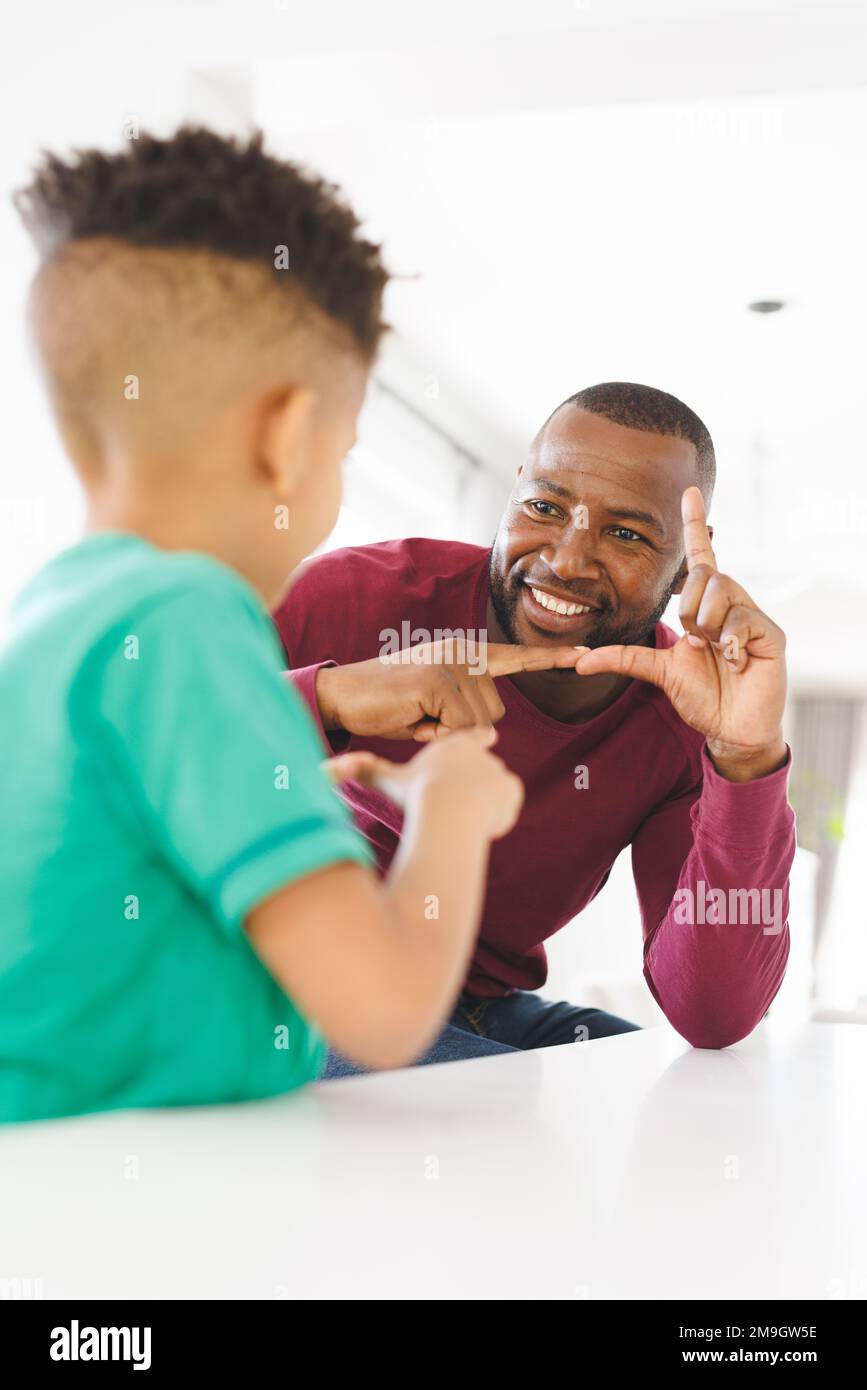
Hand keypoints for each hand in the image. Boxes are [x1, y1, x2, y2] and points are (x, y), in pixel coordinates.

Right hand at [315, 640, 586, 741]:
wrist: (342, 695)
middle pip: (494, 714)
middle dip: (462, 730)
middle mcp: (462, 653)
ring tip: (415, 715)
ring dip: (446, 734)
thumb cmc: (386, 706)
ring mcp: (451, 664)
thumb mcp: (433, 708)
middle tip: (424, 717)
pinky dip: (434, 735)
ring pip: (478, 724)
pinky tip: (411, 717)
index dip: (549, 659)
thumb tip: (490, 734)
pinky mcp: (437, 681)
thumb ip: (465, 713)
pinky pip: (457, 728)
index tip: (584, 654)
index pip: (513, 657)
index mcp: (463, 654)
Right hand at [324, 726, 523, 838]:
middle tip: (453, 806)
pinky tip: (479, 824)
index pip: (472, 735)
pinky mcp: (512, 789)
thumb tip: (327, 767)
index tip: (477, 749)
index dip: (474, 742)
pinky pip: (508, 805)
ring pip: (495, 788)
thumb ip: (365, 770)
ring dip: (485, 802)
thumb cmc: (416, 792)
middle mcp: (483, 750)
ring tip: (463, 819)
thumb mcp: (388, 780)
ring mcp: (500, 768)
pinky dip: (498, 816)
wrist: (448, 808)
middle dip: (473, 785)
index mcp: (456, 742)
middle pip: (483, 768)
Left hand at [575, 487, 787, 780]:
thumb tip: (577, 660)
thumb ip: (622, 658)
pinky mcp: (771, 633)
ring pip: (720, 592)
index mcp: (705, 605)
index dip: (694, 524)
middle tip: (697, 642)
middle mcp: (730, 602)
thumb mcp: (657, 671)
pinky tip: (735, 659)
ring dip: (706, 626)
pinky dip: (729, 641)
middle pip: (704, 575)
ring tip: (716, 650)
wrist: (731, 728)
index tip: (688, 491)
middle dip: (689, 611)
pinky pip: (741, 619)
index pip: (699, 556)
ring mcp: (752, 616)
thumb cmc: (702, 695)